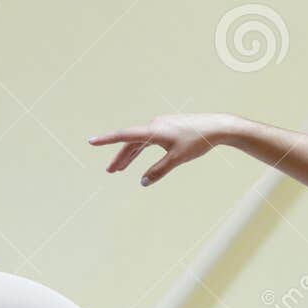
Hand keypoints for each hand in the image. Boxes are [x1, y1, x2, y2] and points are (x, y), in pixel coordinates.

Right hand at [88, 113, 238, 183]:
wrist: (217, 127)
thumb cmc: (198, 142)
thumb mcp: (177, 159)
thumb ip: (159, 171)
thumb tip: (143, 182)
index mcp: (153, 131)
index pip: (125, 136)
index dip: (107, 140)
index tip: (91, 141)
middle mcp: (154, 125)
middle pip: (131, 142)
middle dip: (120, 157)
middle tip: (110, 171)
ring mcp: (161, 125)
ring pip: (140, 141)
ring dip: (130, 155)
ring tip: (121, 169)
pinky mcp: (169, 127)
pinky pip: (149, 139)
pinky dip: (142, 150)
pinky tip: (140, 158)